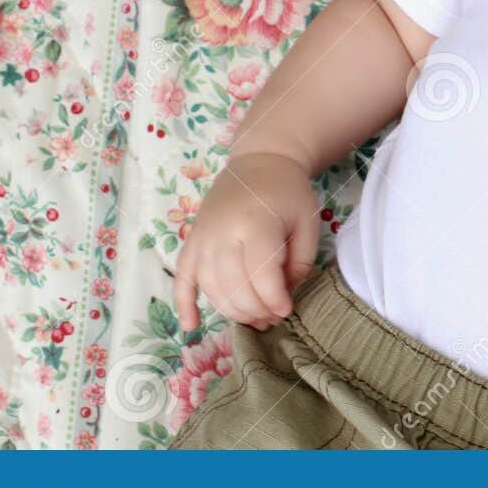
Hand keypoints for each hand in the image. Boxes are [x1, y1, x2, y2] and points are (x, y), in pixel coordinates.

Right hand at [173, 151, 320, 333]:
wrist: (260, 161)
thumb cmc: (288, 193)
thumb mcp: (307, 223)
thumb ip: (299, 263)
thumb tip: (282, 297)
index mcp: (254, 225)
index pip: (261, 279)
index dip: (275, 302)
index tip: (287, 310)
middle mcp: (222, 234)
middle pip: (235, 289)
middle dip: (257, 312)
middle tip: (274, 316)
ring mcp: (202, 239)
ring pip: (212, 290)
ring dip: (233, 312)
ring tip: (255, 318)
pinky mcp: (191, 242)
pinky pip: (181, 279)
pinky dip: (184, 304)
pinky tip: (192, 325)